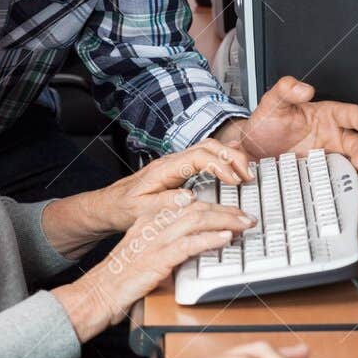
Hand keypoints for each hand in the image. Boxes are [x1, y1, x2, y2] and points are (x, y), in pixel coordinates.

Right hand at [54, 196, 253, 340]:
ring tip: (243, 224)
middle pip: (195, 208)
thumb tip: (197, 244)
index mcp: (148, 221)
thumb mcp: (146, 254)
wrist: (97, 294)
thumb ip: (168, 245)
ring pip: (195, 220)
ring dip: (224, 220)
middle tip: (246, 216)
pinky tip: (225, 238)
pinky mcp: (156, 260)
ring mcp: (153, 241)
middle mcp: (151, 226)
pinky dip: (209, 239)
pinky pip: (187, 244)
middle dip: (225, 210)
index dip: (213, 205)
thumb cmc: (120, 279)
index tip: (232, 211)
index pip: (186, 205)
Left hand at [94, 139, 253, 233]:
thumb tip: (189, 197)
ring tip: (246, 173)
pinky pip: (205, 157)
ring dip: (229, 157)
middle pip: (208, 146)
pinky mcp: (179, 169)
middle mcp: (171, 162)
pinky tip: (235, 162)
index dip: (220, 166)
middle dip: (232, 158)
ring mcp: (176, 163)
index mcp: (163, 169)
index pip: (198, 157)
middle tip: (248, 176)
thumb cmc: (123, 208)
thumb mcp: (141, 211)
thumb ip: (165, 203)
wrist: (110, 205)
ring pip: (208, 148)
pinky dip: (223, 158)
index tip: (235, 181)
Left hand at [228, 76, 357, 170]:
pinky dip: (343, 181)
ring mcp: (328, 154)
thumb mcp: (273, 103)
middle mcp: (332, 134)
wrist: (252, 147)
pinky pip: (337, 176)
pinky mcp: (320, 172)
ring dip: (355, 168)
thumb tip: (303, 88)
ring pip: (351, 161)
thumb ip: (285, 90)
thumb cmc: (267, 122)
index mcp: (328, 115)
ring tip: (354, 175)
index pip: (353, 115)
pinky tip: (343, 186)